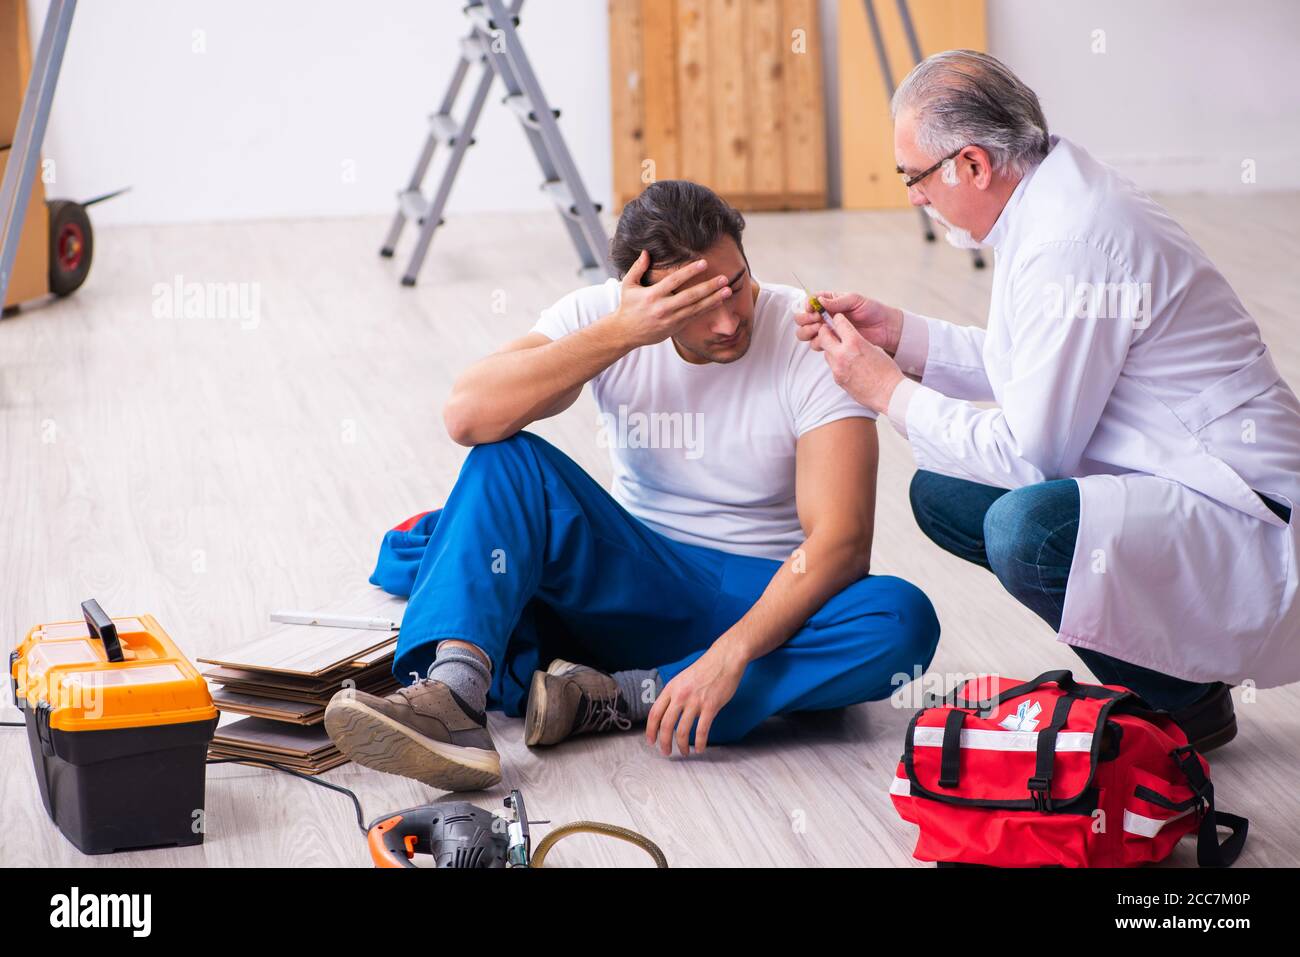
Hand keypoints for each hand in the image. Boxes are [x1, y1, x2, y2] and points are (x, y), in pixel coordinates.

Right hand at [609, 250, 733, 347]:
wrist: (625, 333)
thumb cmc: (628, 307)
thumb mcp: (628, 285)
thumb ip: (637, 268)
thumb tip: (646, 251)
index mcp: (652, 295)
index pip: (674, 281)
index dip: (690, 271)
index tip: (704, 263)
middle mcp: (663, 308)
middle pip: (690, 296)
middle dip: (708, 287)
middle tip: (724, 278)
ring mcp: (671, 319)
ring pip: (696, 308)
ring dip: (713, 299)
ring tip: (727, 290)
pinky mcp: (675, 327)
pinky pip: (694, 316)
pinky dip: (707, 308)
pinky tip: (718, 301)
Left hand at [645, 640, 746, 755]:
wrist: (724, 659)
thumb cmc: (705, 669)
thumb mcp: (682, 679)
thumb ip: (674, 695)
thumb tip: (669, 714)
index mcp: (671, 688)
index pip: (654, 713)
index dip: (651, 730)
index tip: (651, 741)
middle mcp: (680, 695)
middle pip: (666, 725)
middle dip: (664, 742)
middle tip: (666, 752)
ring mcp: (695, 701)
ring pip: (682, 731)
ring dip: (682, 745)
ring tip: (684, 752)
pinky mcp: (711, 706)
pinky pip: (702, 730)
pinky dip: (700, 742)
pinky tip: (700, 748)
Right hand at [794, 291, 902, 354]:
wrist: (884, 328)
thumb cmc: (872, 310)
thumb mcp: (856, 300)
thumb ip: (837, 301)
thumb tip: (820, 301)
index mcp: (829, 301)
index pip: (810, 301)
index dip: (807, 305)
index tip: (814, 309)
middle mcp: (824, 315)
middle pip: (802, 318)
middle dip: (805, 319)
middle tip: (817, 320)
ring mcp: (827, 330)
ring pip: (804, 332)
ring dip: (808, 331)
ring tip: (822, 329)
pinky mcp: (831, 343)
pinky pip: (816, 344)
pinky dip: (817, 342)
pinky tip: (829, 338)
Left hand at [815, 313, 904, 413]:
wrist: (889, 393)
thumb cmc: (887, 371)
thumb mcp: (874, 349)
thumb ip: (859, 342)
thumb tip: (851, 340)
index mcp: (855, 342)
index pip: (839, 323)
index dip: (838, 319)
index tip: (837, 319)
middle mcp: (842, 354)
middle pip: (824, 336)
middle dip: (825, 332)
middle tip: (828, 330)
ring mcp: (838, 368)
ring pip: (826, 353)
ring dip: (831, 349)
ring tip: (840, 350)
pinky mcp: (837, 379)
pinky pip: (832, 367)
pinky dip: (837, 364)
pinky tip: (847, 365)